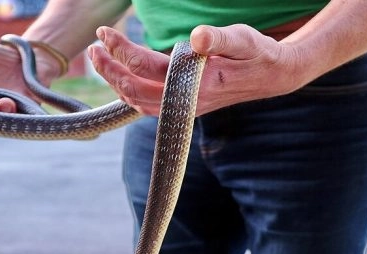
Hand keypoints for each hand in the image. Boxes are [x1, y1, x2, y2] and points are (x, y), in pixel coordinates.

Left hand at [88, 25, 302, 116]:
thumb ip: (221, 38)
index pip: (148, 69)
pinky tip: (122, 74)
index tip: (105, 34)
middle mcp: (187, 100)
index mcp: (198, 83)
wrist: (274, 77)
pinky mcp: (184, 105)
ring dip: (116, 81)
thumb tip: (197, 36)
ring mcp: (185, 106)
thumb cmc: (258, 54)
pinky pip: (148, 104)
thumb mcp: (245, 39)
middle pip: (135, 91)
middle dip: (109, 70)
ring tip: (100, 58)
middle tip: (93, 48)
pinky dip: (129, 90)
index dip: (122, 51)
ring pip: (139, 101)